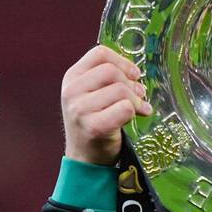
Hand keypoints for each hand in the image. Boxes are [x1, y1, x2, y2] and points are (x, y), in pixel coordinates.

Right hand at [60, 45, 151, 165]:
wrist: (86, 157)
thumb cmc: (94, 122)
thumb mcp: (92, 95)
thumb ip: (108, 79)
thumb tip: (136, 72)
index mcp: (72, 78)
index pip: (99, 54)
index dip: (122, 61)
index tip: (134, 74)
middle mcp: (72, 91)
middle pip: (112, 71)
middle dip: (131, 83)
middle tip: (139, 95)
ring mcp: (80, 109)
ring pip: (120, 90)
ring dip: (136, 100)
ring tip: (139, 108)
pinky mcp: (94, 126)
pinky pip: (125, 108)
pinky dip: (134, 112)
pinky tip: (136, 117)